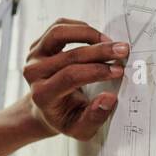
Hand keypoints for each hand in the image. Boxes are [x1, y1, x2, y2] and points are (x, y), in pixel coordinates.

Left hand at [23, 18, 128, 140]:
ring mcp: (34, 56)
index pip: (70, 77)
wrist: (45, 108)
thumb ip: (94, 118)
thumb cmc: (66, 117)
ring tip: (109, 41)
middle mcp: (33, 74)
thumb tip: (109, 99)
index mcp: (42, 96)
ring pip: (60, 32)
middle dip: (100, 51)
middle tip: (122, 51)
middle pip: (69, 56)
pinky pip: (60, 26)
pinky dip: (80, 28)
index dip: (97, 71)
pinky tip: (96, 38)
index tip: (118, 70)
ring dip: (88, 33)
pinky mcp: (39, 44)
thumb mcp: (80, 129)